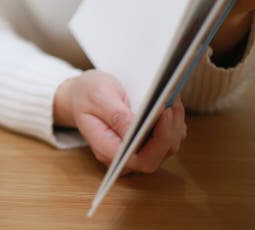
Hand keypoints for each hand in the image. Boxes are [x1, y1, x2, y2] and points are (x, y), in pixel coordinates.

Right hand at [54, 70, 186, 173]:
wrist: (79, 94)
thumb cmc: (86, 95)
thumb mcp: (98, 97)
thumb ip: (117, 116)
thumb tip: (137, 130)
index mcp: (106, 148)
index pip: (140, 159)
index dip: (159, 140)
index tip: (163, 113)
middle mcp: (122, 156)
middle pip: (158, 155)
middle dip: (170, 129)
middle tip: (170, 102)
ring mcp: (134, 151)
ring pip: (168, 148)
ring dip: (175, 124)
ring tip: (170, 99)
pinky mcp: (144, 143)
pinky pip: (168, 139)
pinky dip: (173, 122)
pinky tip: (169, 105)